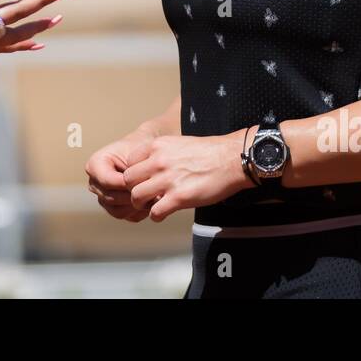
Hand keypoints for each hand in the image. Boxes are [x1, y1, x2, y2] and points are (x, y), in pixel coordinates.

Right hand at [85, 130, 156, 221]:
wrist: (144, 154)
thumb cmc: (140, 149)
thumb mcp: (138, 153)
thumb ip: (136, 169)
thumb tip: (141, 189)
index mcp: (95, 165)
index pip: (107, 181)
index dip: (126, 184)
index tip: (145, 181)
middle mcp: (95, 183)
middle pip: (111, 197)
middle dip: (132, 196)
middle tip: (153, 192)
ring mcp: (102, 197)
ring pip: (117, 210)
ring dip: (136, 206)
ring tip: (152, 197)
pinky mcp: (112, 208)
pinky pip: (125, 216)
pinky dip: (138, 211)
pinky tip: (150, 202)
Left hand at [121, 131, 253, 221]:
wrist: (232, 159)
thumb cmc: (209, 153)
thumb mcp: (179, 143)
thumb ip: (161, 154)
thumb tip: (149, 166)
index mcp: (158, 146)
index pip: (129, 162)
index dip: (133, 174)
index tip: (142, 180)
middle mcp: (159, 161)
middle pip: (127, 180)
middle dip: (133, 190)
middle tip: (144, 195)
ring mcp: (168, 179)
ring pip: (136, 197)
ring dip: (142, 205)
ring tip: (152, 206)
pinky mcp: (179, 197)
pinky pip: (154, 212)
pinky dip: (156, 216)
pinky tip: (164, 213)